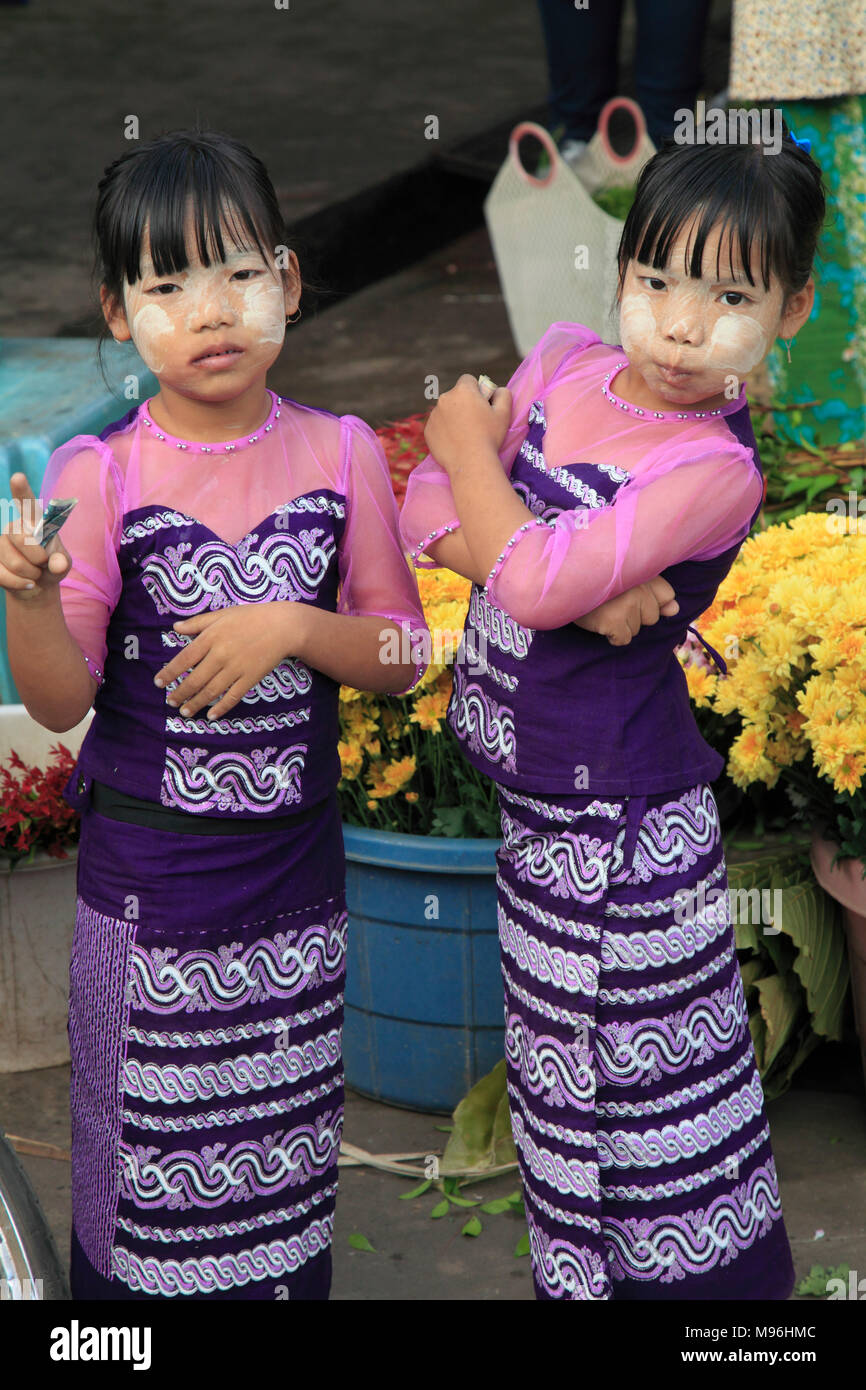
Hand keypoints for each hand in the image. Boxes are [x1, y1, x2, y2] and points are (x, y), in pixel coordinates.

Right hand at [0, 473, 71, 601]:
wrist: (37, 585)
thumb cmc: (51, 567)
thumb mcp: (63, 564)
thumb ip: (62, 562)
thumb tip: (57, 564)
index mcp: (33, 521)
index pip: (27, 503)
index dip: (21, 490)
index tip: (18, 477)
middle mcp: (14, 528)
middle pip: (24, 540)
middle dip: (40, 559)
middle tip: (44, 564)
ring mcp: (1, 543)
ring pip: (16, 562)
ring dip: (31, 575)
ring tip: (35, 573)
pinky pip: (4, 575)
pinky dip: (21, 584)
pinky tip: (27, 583)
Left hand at [154, 601, 306, 719]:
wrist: (283, 626)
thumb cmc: (251, 617)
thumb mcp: (222, 614)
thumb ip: (197, 623)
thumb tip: (175, 628)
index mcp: (211, 637)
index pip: (183, 659)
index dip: (169, 673)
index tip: (159, 683)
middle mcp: (220, 655)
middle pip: (195, 679)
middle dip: (180, 693)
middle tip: (170, 702)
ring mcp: (236, 668)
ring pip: (210, 691)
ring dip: (195, 704)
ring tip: (185, 711)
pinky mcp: (250, 678)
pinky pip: (232, 697)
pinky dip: (221, 708)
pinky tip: (211, 715)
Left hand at [424, 374, 512, 475]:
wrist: (471, 463)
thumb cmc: (490, 437)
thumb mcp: (504, 414)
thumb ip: (503, 394)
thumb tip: (497, 389)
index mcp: (463, 390)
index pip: (468, 380)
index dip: (476, 390)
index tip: (481, 404)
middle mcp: (445, 399)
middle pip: (455, 395)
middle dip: (463, 404)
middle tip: (474, 422)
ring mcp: (434, 415)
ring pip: (445, 411)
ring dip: (453, 417)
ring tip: (465, 435)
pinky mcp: (428, 431)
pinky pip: (437, 426)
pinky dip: (444, 431)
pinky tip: (455, 442)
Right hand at [574, 576, 678, 645]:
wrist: (561, 581)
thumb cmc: (594, 579)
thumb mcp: (625, 578)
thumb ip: (655, 592)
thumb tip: (676, 609)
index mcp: (643, 571)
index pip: (667, 594)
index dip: (653, 601)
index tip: (635, 598)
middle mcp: (639, 587)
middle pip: (652, 616)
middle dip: (636, 615)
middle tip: (613, 602)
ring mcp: (627, 605)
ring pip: (637, 629)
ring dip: (622, 625)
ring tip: (604, 609)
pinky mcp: (613, 621)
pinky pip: (623, 639)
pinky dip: (612, 635)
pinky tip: (600, 621)